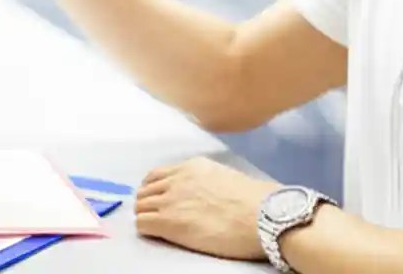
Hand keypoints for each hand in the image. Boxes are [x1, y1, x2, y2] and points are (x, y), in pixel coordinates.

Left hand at [135, 157, 280, 260]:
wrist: (262, 216)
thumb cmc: (257, 202)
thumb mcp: (228, 178)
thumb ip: (208, 182)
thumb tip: (207, 193)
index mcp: (192, 167)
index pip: (157, 175)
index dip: (154, 189)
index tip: (158, 199)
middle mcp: (178, 179)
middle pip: (145, 191)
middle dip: (147, 203)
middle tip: (154, 215)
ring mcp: (171, 200)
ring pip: (140, 206)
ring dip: (145, 216)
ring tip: (155, 226)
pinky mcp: (169, 222)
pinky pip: (142, 224)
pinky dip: (146, 229)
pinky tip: (156, 234)